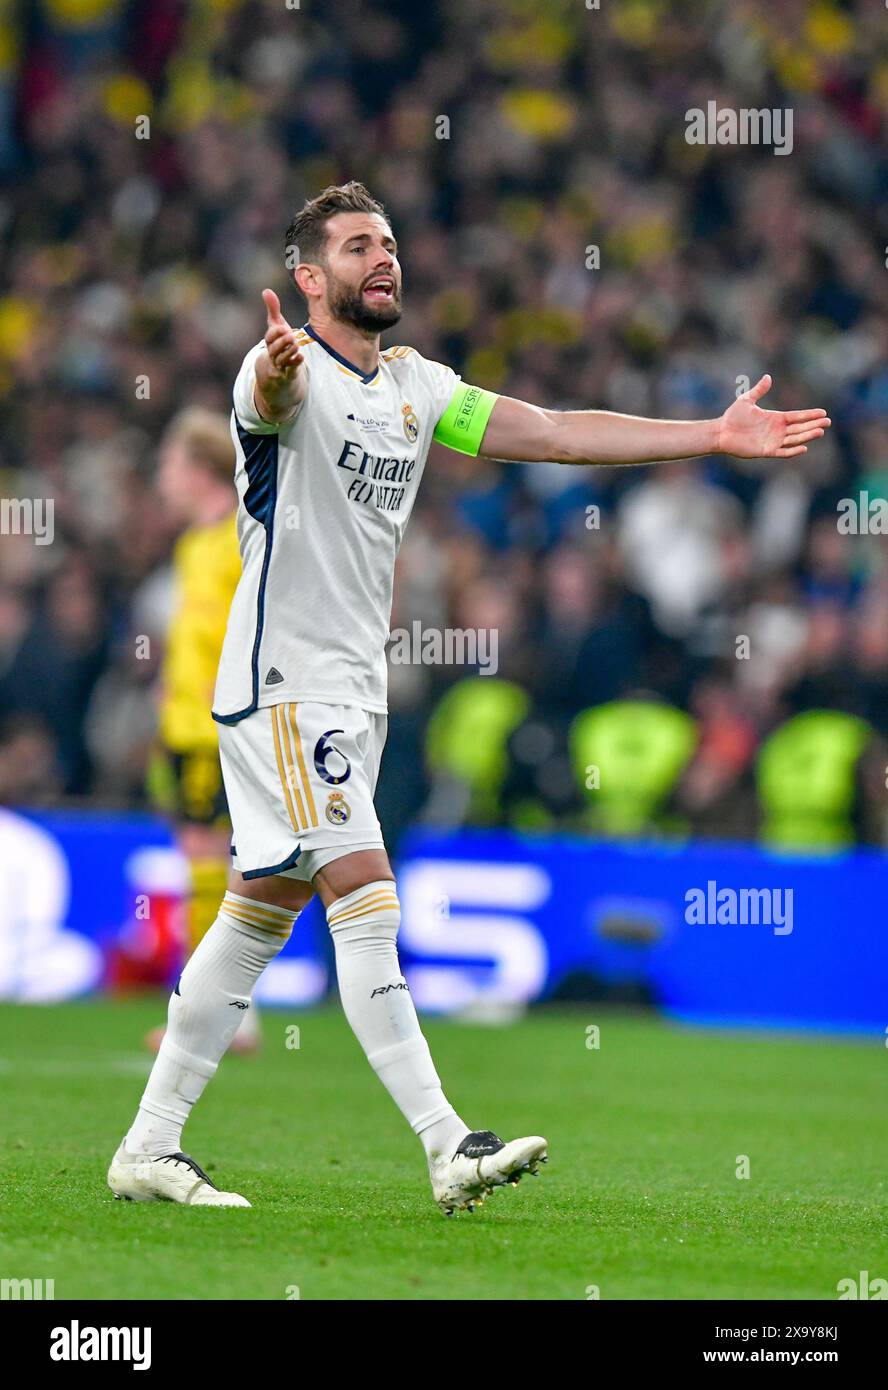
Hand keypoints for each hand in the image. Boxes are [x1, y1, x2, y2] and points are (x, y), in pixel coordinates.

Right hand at [262, 288, 303, 380]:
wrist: (278, 367)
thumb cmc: (278, 342)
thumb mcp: (276, 325)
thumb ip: (273, 309)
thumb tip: (266, 290)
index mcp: (270, 341)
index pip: (270, 337)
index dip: (275, 332)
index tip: (282, 327)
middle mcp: (273, 352)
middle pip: (274, 349)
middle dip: (281, 342)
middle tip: (290, 335)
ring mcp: (280, 363)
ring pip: (281, 359)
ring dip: (288, 352)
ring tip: (296, 345)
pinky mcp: (288, 371)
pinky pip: (290, 369)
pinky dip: (295, 363)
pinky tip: (301, 357)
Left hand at [715, 375, 830, 458]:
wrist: (721, 432)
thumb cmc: (733, 416)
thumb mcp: (747, 400)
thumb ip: (759, 390)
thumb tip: (768, 377)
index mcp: (775, 418)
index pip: (797, 416)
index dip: (810, 415)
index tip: (823, 412)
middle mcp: (777, 430)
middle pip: (800, 427)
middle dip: (814, 425)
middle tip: (828, 422)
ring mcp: (773, 441)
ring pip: (795, 439)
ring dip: (807, 436)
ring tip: (820, 431)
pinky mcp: (766, 451)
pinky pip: (783, 452)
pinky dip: (793, 450)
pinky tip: (804, 447)